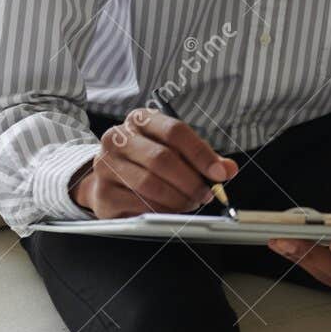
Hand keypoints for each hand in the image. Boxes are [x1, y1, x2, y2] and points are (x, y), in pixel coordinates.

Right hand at [70, 107, 237, 218]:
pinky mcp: (102, 192)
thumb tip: (228, 169)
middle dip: (191, 181)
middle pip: (162, 158)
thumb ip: (204, 159)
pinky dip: (161, 210)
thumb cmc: (147, 162)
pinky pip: (138, 204)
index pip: (175, 131)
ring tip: (191, 203)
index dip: (201, 154)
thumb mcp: (176, 152)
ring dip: (178, 198)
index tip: (220, 174)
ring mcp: (106, 164)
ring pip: (149, 183)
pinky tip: (171, 211)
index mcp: (141, 119)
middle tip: (206, 194)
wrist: (108, 180)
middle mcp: (118, 138)